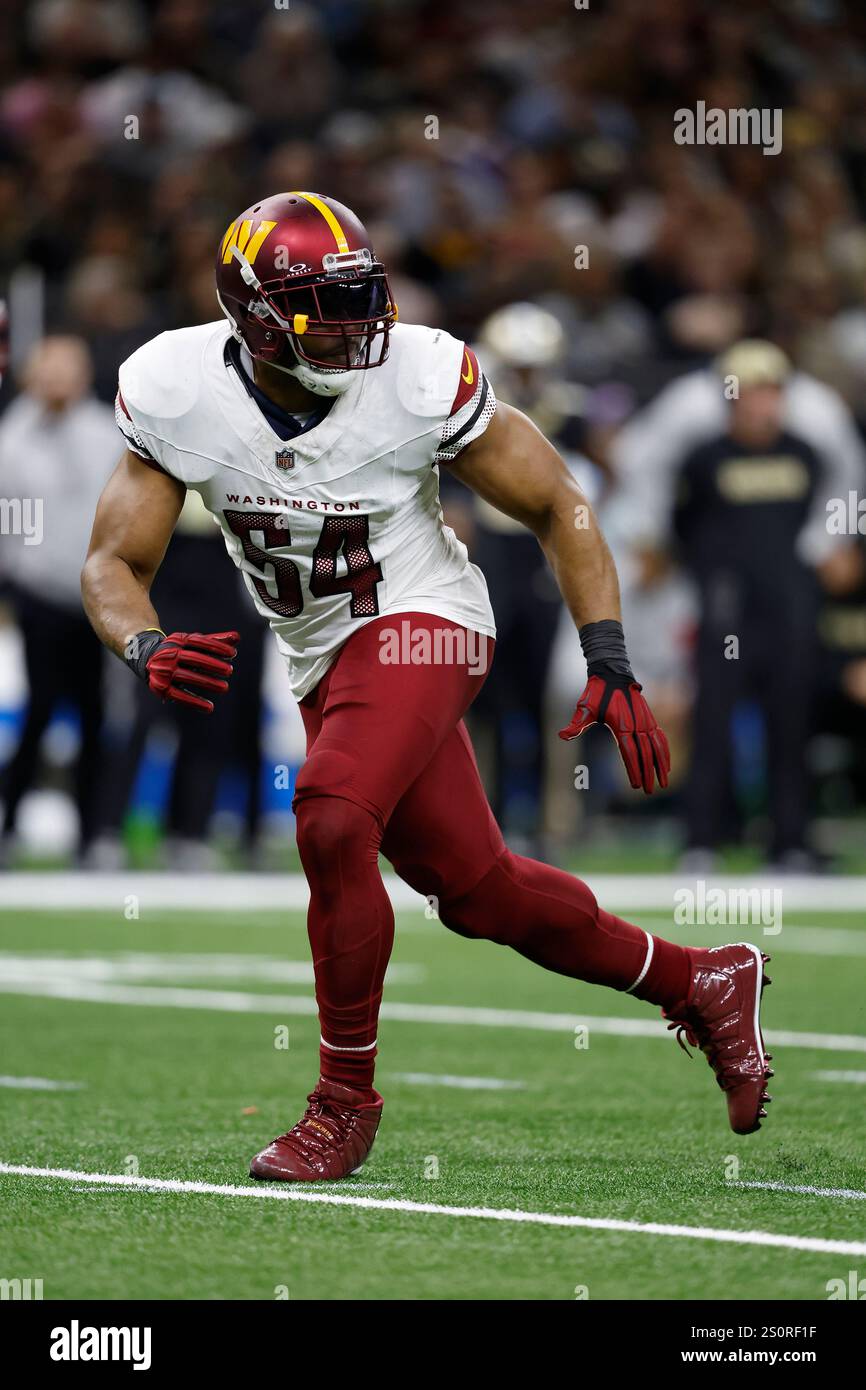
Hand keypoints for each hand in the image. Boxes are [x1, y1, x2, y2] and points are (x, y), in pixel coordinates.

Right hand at [127, 630, 238, 712]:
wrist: (146, 658)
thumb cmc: (178, 650)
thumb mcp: (193, 643)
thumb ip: (214, 641)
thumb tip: (237, 637)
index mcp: (179, 641)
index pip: (199, 642)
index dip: (216, 647)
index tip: (233, 654)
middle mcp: (170, 654)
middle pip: (193, 659)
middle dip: (212, 664)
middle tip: (230, 671)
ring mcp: (164, 671)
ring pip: (187, 677)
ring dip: (207, 683)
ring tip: (225, 687)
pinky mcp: (161, 687)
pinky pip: (179, 695)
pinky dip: (194, 701)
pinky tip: (209, 707)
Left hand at [559, 669, 669, 793]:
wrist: (612, 673)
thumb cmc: (596, 693)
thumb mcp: (584, 708)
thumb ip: (577, 725)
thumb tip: (562, 736)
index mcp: (621, 724)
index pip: (629, 752)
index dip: (633, 769)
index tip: (635, 785)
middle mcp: (637, 723)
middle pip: (645, 753)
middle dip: (648, 774)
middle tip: (649, 792)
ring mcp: (646, 720)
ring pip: (657, 746)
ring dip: (662, 765)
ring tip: (664, 783)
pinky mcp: (650, 718)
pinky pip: (660, 737)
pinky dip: (664, 751)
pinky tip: (667, 764)